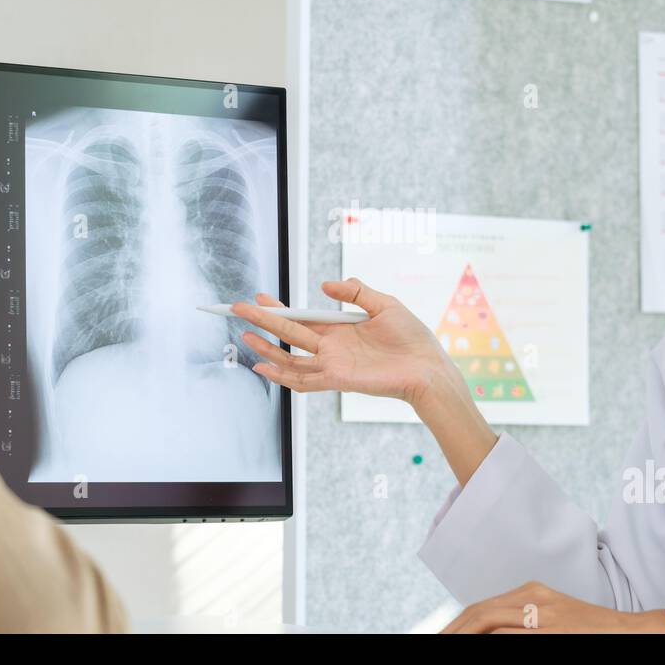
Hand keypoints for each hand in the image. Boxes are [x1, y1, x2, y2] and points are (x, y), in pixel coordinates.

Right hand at [230, 278, 451, 406]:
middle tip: (237, 308)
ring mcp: (332, 364)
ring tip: (244, 334)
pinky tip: (263, 367)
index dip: (279, 308)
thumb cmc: (411, 338)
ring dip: (267, 347)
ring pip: (290, 357)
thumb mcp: (384, 304)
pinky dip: (281, 375)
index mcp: (340, 330)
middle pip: (289, 333)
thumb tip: (325, 285)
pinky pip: (303, 379)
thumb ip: (356, 292)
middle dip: (263, 321)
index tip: (259, 297)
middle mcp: (331, 348)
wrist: (427, 366)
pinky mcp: (337, 379)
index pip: (302, 318)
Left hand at [440, 581, 664, 632]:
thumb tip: (489, 633)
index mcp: (531, 592)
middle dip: (452, 629)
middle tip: (434, 642)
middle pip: (479, 612)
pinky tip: (476, 647)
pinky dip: (490, 642)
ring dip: (464, 635)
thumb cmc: (590, 630)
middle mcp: (533, 597)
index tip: (441, 636)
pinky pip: (511, 634)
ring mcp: (543, 613)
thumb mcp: (552, 619)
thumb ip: (522, 623)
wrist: (629, 630)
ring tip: (446, 644)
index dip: (457, 624)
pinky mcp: (553, 629)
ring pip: (489, 620)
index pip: (482, 607)